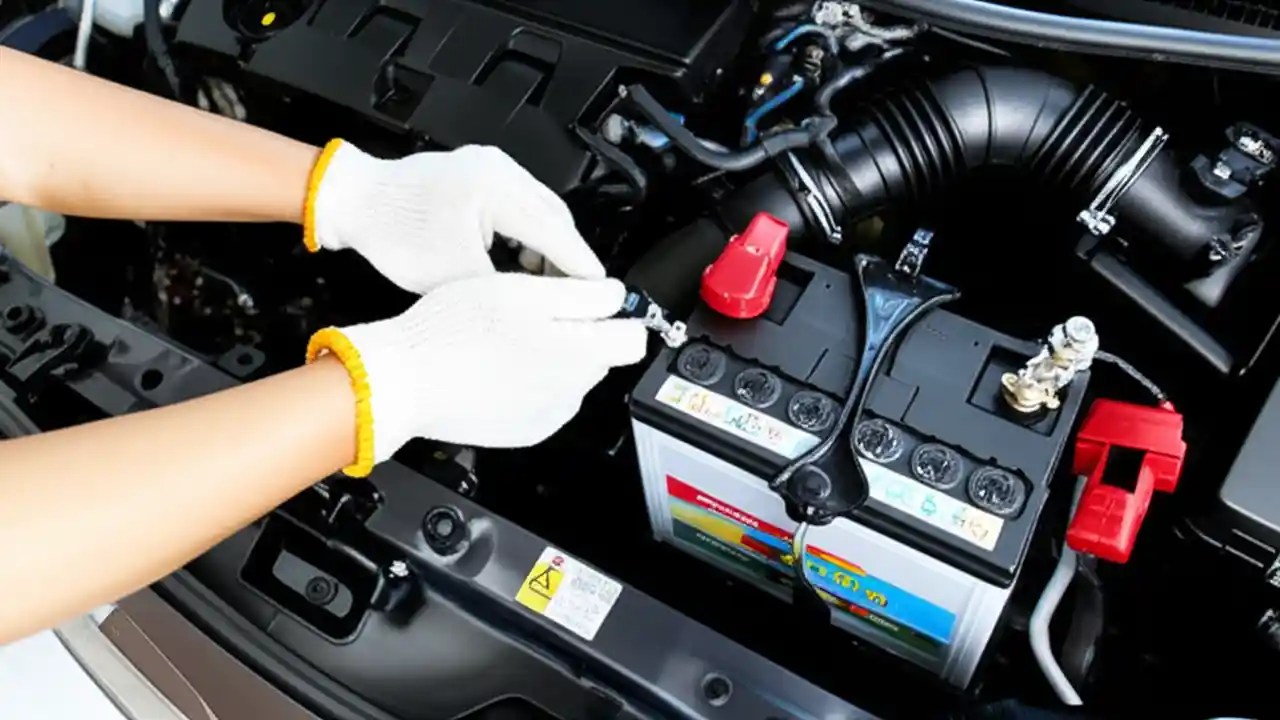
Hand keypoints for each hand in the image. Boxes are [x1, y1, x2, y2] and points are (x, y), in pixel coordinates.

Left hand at [305, 141, 603, 291]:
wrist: (356, 200)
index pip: (557, 233)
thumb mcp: (452, 277)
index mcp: (495, 190)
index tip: (600, 292)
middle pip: (556, 218)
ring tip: (542, 281)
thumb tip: (539, 305)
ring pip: (541, 209)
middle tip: (573, 294)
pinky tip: (519, 257)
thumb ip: (503, 288)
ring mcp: (492, 165)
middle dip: (567, 257)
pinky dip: (528, 230)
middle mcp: (499, 169)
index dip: (581, 267)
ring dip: (547, 244)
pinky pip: (522, 201)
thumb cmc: (391, 232)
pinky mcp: (482, 170)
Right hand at [306, 274, 645, 475]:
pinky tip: (493, 365)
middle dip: (575, 333)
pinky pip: (540, 398)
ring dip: (549, 355)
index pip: (632, 338)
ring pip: (567, 376)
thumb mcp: (523, 292)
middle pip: (598, 355)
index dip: (614, 313)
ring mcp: (546, 416)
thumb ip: (582, 296)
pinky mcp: (521, 430)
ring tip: (503, 337)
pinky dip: (526, 381)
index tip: (591, 302)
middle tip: (528, 312)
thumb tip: (616, 297)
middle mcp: (570, 394)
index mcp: (578, 356)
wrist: (403, 382)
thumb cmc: (452, 333)